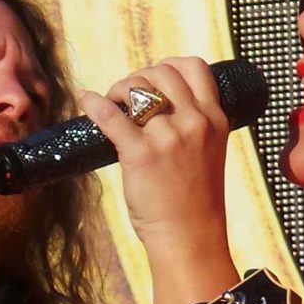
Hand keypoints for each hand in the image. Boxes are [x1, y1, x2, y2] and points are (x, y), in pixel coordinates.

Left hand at [80, 56, 230, 252]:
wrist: (190, 237)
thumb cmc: (195, 200)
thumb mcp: (210, 153)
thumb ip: (195, 126)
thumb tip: (161, 102)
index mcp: (216, 119)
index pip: (194, 67)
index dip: (168, 66)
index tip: (154, 80)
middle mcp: (195, 123)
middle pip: (161, 72)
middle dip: (139, 78)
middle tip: (128, 97)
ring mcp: (169, 137)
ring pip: (136, 87)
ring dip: (118, 90)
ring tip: (113, 105)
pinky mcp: (141, 153)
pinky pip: (110, 114)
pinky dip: (93, 103)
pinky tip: (87, 102)